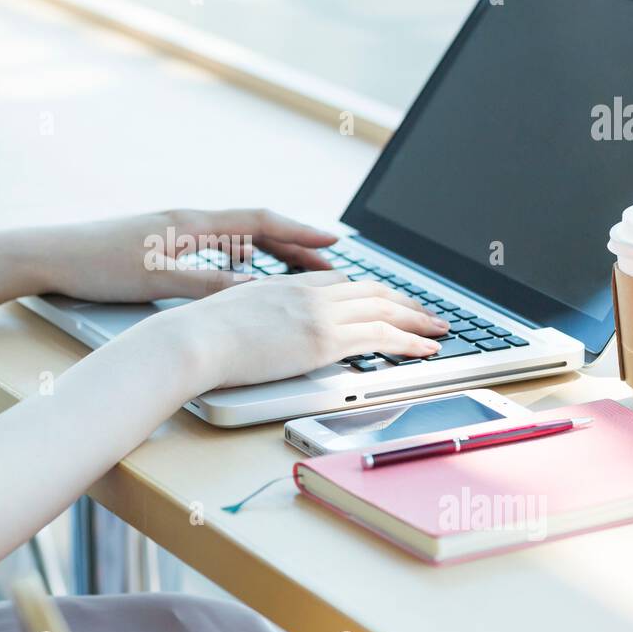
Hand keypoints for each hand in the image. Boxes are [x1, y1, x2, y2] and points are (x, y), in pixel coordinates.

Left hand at [42, 208, 337, 302]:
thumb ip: (207, 285)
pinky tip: (241, 277)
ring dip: (268, 252)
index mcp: (190, 223)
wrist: (48, 256)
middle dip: (294, 245)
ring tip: (295, 271)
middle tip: (327, 264)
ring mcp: (171, 231)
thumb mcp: (157, 280)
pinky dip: (238, 260)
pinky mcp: (157, 244)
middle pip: (253, 228)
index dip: (300, 232)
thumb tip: (254, 288)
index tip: (334, 242)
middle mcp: (185, 221)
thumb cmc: (97, 266)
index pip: (259, 221)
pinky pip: (213, 248)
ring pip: (234, 239)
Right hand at [151, 270, 449, 389]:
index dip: (370, 293)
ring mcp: (317, 314)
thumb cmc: (198, 338)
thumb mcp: (231, 316)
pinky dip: (409, 340)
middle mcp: (308, 294)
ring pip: (383, 310)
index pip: (341, 284)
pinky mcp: (323, 340)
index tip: (387, 302)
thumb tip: (257, 337)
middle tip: (428, 313)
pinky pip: (379, 336)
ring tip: (439, 329)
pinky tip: (425, 347)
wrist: (192, 341)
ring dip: (417, 319)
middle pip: (370, 291)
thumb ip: (255, 319)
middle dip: (405, 302)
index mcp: (285, 286)